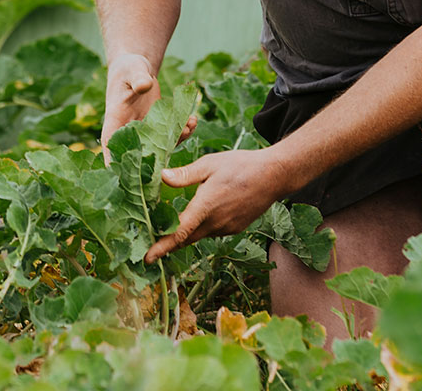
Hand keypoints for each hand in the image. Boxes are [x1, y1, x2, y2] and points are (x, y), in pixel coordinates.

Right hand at [100, 53, 196, 163]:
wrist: (137, 70)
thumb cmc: (129, 69)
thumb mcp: (132, 70)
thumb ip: (137, 78)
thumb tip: (144, 86)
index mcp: (114, 122)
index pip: (112, 148)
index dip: (118, 165)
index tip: (131, 177)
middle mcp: (129, 132)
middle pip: (139, 154)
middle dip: (159, 157)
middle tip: (178, 143)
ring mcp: (145, 132)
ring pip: (160, 147)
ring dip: (176, 142)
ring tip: (189, 125)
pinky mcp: (158, 128)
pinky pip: (171, 136)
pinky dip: (183, 132)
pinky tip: (193, 120)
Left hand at [144, 148, 284, 262]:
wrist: (274, 175)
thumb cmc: (241, 165)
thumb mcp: (210, 164)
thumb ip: (185, 174)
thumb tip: (162, 176)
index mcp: (205, 207)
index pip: (179, 232)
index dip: (161, 246)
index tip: (147, 258)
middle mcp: (216, 222)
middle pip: (186, 238)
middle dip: (168, 243)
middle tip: (151, 245)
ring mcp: (227, 228)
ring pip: (200, 235)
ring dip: (187, 232)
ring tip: (173, 223)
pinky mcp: (235, 228)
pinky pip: (213, 231)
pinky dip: (203, 227)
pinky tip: (202, 213)